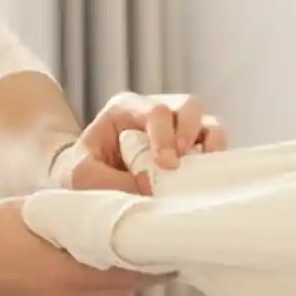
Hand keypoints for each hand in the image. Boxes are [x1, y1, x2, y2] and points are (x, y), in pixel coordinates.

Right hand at [0, 198, 169, 295]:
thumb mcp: (38, 210)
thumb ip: (80, 212)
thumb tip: (116, 207)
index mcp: (72, 275)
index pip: (136, 272)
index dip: (159, 257)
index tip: (175, 242)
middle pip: (124, 288)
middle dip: (141, 266)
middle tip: (153, 241)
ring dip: (113, 277)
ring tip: (116, 250)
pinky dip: (85, 286)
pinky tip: (73, 265)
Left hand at [55, 92, 227, 194]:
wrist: (80, 180)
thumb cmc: (77, 172)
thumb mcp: (80, 175)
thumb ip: (108, 181)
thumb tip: (150, 191)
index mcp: (125, 109)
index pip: (154, 110)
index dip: (165, 136)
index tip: (165, 164)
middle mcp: (155, 112)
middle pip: (188, 105)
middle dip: (188, 133)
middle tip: (178, 164)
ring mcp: (176, 129)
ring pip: (208, 121)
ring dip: (210, 143)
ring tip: (202, 168)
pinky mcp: (190, 148)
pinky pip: (214, 144)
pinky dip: (217, 158)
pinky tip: (208, 177)